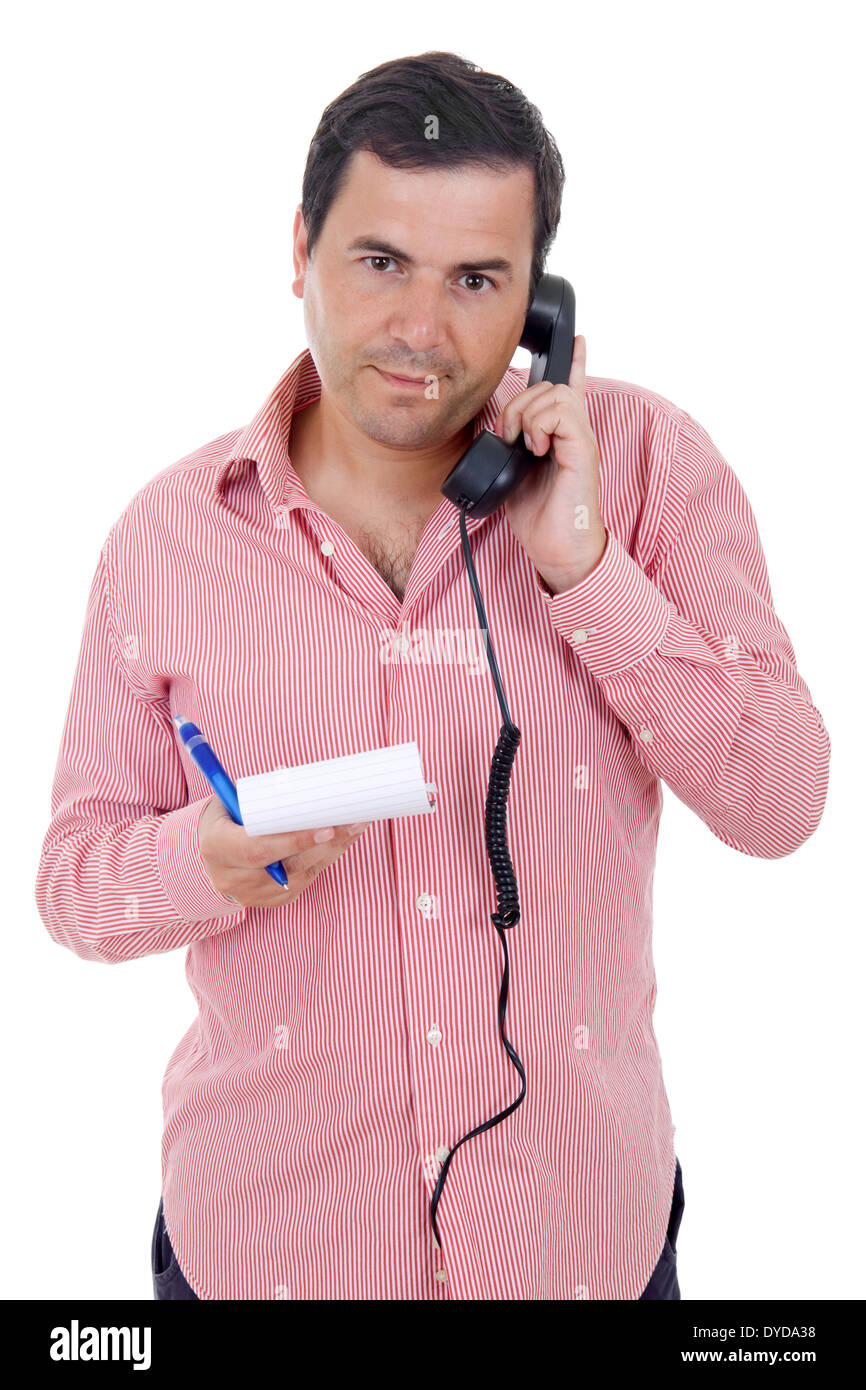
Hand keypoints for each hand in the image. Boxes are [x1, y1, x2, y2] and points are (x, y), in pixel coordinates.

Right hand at [198, 795, 370, 908]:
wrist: (207, 855)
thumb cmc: (225, 818)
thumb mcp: (231, 800)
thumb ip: (259, 794)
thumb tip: (289, 774)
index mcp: (217, 847)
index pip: (260, 849)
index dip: (294, 841)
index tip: (326, 827)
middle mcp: (232, 878)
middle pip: (287, 866)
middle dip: (324, 844)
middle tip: (353, 822)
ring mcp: (251, 894)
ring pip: (301, 875)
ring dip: (332, 850)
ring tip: (355, 826)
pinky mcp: (270, 901)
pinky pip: (304, 882)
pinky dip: (323, 861)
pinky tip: (341, 841)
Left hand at [492, 334, 607, 592]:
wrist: (557, 549)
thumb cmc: (541, 518)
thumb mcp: (516, 474)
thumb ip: (512, 448)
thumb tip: (496, 433)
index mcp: (562, 437)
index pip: (573, 390)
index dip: (575, 362)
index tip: (577, 339)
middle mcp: (575, 434)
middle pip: (551, 387)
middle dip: (520, 403)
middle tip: (510, 435)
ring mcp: (581, 441)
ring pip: (555, 394)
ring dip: (527, 414)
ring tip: (523, 444)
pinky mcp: (583, 451)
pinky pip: (562, 412)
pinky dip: (540, 425)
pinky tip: (535, 449)